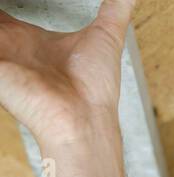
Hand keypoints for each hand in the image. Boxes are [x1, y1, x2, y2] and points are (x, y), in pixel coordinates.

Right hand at [0, 0, 133, 145]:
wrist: (84, 119)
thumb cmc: (94, 89)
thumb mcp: (106, 36)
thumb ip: (115, 10)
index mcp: (30, 38)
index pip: (4, 14)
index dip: (6, 2)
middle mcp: (11, 47)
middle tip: (3, 9)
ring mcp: (1, 58)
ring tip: (2, 27)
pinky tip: (0, 39)